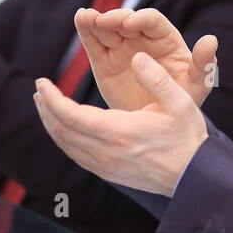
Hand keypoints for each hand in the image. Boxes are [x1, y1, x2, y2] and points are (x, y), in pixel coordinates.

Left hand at [32, 50, 207, 194]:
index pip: (71, 115)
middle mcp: (107, 152)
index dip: (51, 99)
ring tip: (45, 106)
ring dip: (51, 124)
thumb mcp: (180, 102)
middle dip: (46, 108)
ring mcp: (105, 165)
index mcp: (120, 131)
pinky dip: (63, 139)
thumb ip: (157, 78)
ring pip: (66, 145)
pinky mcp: (108, 173)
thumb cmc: (187, 136)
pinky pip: (76, 155)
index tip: (41, 83)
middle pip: (62, 130)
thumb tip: (138, 57)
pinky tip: (63, 128)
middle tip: (39, 90)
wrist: (193, 175)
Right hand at [74, 7, 216, 110]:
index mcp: (166, 40)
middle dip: (116, 18)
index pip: (154, 22)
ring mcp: (122, 49)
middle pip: (127, 21)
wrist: (158, 125)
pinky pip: (95, 44)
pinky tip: (80, 18)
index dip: (142, 19)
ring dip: (97, 20)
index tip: (131, 23)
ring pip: (108, 29)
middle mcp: (142, 39)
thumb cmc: (183, 101)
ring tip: (86, 17)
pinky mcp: (104, 62)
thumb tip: (211, 39)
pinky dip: (86, 30)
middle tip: (104, 20)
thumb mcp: (197, 85)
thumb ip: (203, 63)